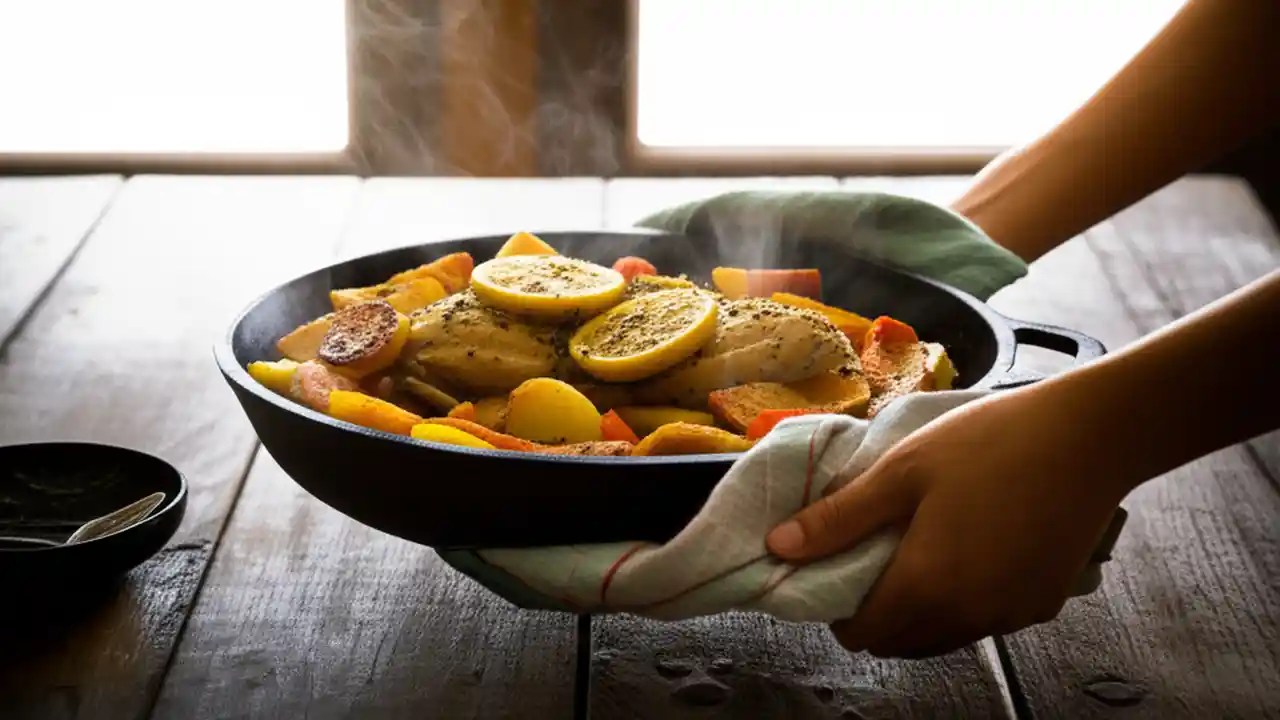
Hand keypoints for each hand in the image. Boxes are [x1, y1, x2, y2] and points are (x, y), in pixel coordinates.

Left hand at [765, 381, 1129, 658]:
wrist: (1089, 437)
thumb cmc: (990, 443)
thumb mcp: (901, 471)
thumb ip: (839, 518)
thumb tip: (778, 547)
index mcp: (927, 587)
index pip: (861, 635)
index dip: (837, 609)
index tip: (834, 569)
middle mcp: (969, 617)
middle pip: (900, 643)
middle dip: (875, 613)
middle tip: (870, 556)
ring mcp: (1010, 616)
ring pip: (942, 637)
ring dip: (917, 612)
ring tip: (914, 551)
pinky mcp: (1042, 605)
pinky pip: (984, 621)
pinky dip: (961, 603)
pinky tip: (964, 552)